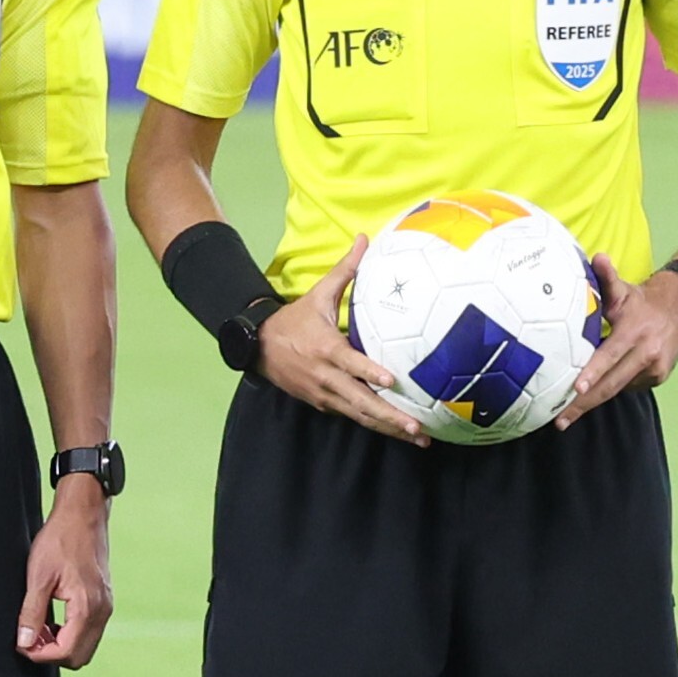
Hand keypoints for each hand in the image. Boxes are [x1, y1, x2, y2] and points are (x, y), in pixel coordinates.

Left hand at [18, 480, 113, 668]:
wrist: (83, 514)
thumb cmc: (60, 539)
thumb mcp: (38, 577)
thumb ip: (31, 613)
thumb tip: (24, 642)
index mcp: (86, 607)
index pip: (65, 652)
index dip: (40, 654)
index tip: (22, 644)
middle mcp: (102, 611)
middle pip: (78, 657)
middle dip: (52, 653)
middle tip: (29, 638)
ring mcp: (106, 606)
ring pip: (85, 646)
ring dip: (61, 645)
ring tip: (38, 627)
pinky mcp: (104, 601)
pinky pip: (89, 631)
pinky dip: (70, 634)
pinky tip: (52, 620)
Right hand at [261, 236, 426, 443]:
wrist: (258, 346)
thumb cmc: (295, 320)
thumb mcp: (318, 294)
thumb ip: (346, 270)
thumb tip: (365, 239)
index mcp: (326, 349)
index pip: (351, 364)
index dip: (370, 373)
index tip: (391, 381)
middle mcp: (326, 377)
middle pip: (361, 401)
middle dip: (390, 416)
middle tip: (418, 426)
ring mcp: (324, 394)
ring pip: (360, 415)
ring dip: (388, 428)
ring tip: (419, 437)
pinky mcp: (323, 404)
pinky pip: (352, 416)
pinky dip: (375, 425)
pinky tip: (399, 432)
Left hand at [557, 257, 677, 430]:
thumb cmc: (641, 302)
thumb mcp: (623, 290)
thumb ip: (607, 278)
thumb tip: (597, 258)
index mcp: (634, 332)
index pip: (609, 356)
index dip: (593, 373)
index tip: (576, 389)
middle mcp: (647, 353)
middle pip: (611, 385)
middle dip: (584, 405)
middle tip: (560, 421)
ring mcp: (655, 368)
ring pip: (618, 388)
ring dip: (594, 400)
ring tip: (568, 413)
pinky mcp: (659, 377)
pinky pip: (628, 386)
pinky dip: (612, 388)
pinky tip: (596, 390)